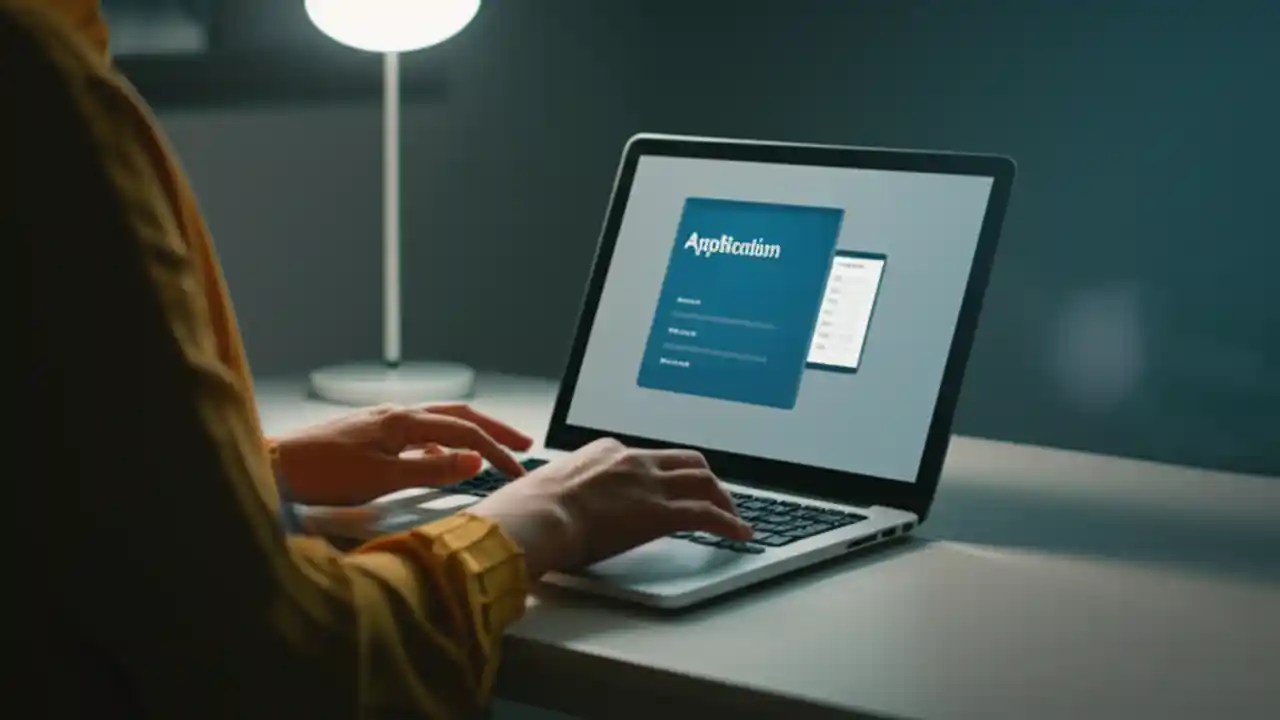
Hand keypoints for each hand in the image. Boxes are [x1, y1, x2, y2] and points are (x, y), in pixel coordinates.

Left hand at [271, 404, 532, 504]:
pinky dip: (443, 442)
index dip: (497, 450)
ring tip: (492, 448)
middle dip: (494, 429)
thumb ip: (431, 470)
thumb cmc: (321, 475)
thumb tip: (476, 458)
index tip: (520, 470)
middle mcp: (396, 415)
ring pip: (439, 421)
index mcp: (403, 422)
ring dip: (471, 433)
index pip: (465, 432)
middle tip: (524, 445)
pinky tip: (442, 459)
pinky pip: (419, 432)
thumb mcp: (382, 479)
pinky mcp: (370, 434)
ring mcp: (382, 422)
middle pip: (458, 415)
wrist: (272, 466)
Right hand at [468, 438, 751, 577]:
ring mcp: (648, 484)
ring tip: (733, 517)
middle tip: (715, 497)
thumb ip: (564, 494)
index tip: (669, 487)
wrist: (534, 519)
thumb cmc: (528, 512)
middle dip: (705, 479)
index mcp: (604, 452)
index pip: (647, 457)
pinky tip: (740, 534)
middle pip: (684, 461)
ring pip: (703, 481)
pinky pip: (707, 514)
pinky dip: (729, 523)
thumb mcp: (547, 492)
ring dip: (723, 499)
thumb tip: (557, 510)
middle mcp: (631, 460)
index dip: (664, 473)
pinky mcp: (660, 512)